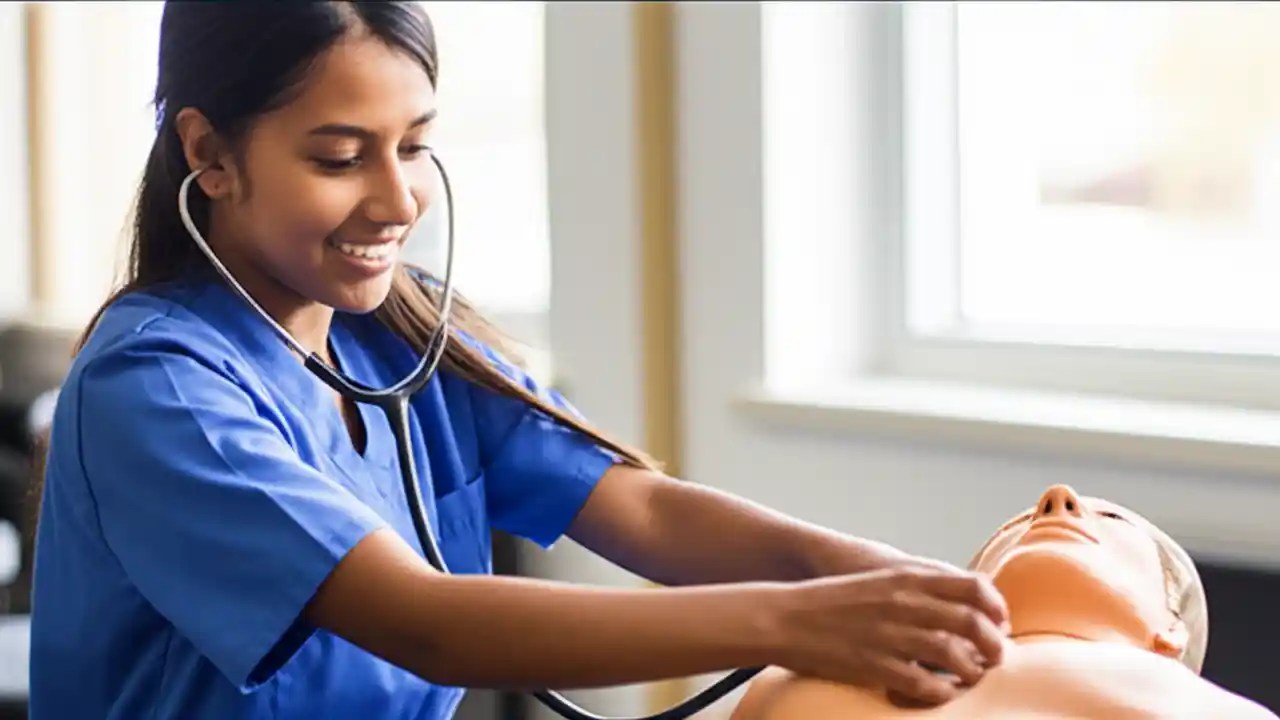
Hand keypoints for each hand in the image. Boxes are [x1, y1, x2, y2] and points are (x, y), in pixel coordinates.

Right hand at [774, 567, 1009, 705]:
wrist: (785, 617)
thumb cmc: (832, 601)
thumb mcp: (879, 582)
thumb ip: (916, 588)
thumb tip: (955, 605)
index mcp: (907, 578)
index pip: (974, 586)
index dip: (996, 607)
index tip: (999, 623)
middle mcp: (904, 603)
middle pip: (972, 622)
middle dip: (993, 644)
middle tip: (994, 658)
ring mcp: (891, 634)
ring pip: (955, 655)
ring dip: (972, 671)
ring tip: (971, 678)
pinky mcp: (876, 665)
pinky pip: (926, 684)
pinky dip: (943, 693)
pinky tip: (942, 694)